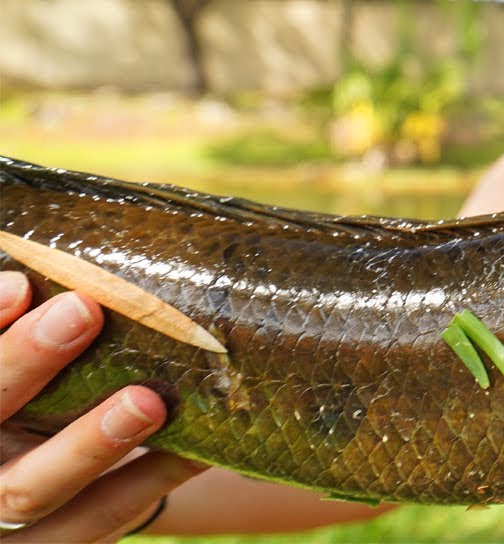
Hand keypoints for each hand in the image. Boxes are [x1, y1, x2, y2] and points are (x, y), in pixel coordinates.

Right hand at [0, 272, 205, 540]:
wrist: (36, 477)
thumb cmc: (32, 394)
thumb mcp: (21, 365)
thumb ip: (21, 330)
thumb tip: (46, 274)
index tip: (21, 284)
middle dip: (24, 363)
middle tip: (83, 309)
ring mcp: (4, 520)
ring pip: (35, 489)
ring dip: (93, 440)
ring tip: (150, 398)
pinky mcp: (54, 543)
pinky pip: (101, 517)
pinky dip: (150, 479)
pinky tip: (197, 447)